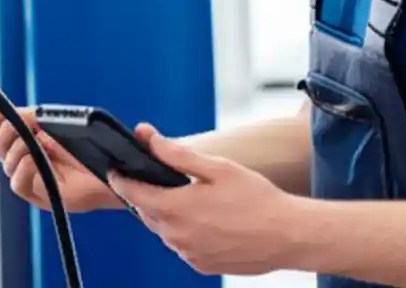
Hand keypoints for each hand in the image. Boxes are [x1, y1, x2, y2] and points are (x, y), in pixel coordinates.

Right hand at [0, 108, 123, 212]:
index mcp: (28, 142)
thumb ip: (30, 117)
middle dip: (6, 133)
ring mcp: (34, 180)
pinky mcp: (43, 197)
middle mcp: (27, 162)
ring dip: (17, 149)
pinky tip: (35, 160)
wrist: (115, 168)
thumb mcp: (56, 124)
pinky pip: (18, 184)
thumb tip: (5, 112)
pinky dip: (23, 168)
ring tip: (35, 142)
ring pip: (7, 166)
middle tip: (21, 125)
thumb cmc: (89, 146)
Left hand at [110, 124, 302, 275]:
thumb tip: (150, 139)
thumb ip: (177, 154)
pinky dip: (186, 232)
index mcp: (175, 208)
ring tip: (191, 199)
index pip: (131, 192)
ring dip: (168, 214)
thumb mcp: (217, 167)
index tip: (116, 170)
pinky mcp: (201, 265)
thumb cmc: (257, 199)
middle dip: (148, 194)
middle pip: (146, 211)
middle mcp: (176, 236)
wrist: (289, 236)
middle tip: (162, 180)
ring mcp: (188, 253)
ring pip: (164, 230)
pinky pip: (182, 245)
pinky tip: (206, 221)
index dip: (121, 178)